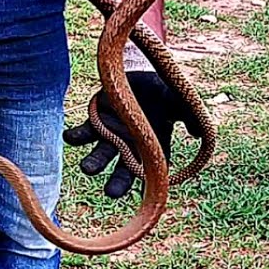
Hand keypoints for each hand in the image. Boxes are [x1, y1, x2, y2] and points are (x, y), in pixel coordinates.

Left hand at [63, 66, 204, 198]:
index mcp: (151, 147)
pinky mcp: (93, 122)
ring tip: (87, 169)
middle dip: (117, 183)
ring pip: (99, 154)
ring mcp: (109, 136)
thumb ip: (188, 114)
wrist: (138, 74)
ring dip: (92, 163)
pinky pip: (81, 133)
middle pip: (121, 170)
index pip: (149, 170)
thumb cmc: (162, 91)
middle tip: (110, 193)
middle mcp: (128, 147)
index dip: (145, 182)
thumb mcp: (177, 100)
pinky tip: (69, 137)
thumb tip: (199, 132)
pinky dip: (75, 136)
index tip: (144, 192)